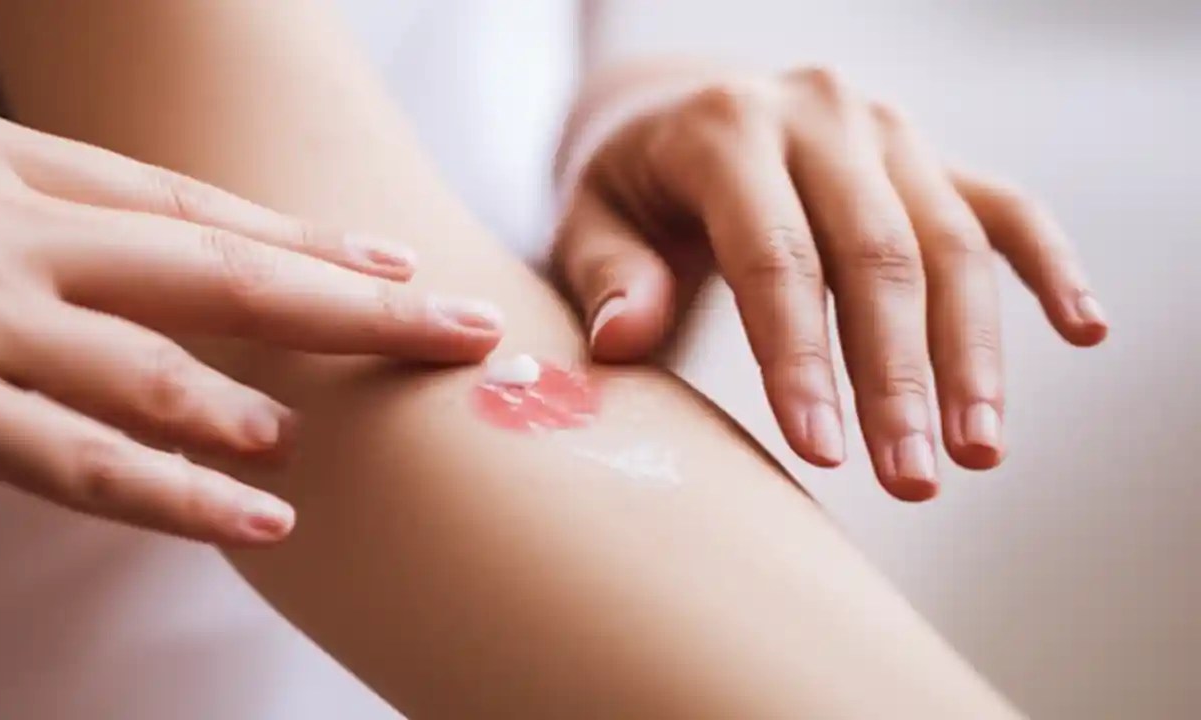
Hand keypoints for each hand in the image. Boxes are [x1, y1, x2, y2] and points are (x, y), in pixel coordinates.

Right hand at [0, 103, 503, 542]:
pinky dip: (178, 497)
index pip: (187, 205)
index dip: (303, 238)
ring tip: (325, 437)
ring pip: (154, 366)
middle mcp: (6, 227)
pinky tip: (262, 520)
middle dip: (352, 303)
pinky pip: (75, 461)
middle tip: (460, 328)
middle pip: (215, 266)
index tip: (399, 261)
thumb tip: (138, 270)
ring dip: (257, 403)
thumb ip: (33, 221)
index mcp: (8, 165)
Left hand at [552, 64, 1106, 500]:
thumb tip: (622, 339)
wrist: (685, 113)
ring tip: (978, 450)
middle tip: (912, 480)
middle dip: (897, 378)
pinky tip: (1082, 330)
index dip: (801, 358)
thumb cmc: (633, 185)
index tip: (822, 450)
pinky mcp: (930, 153)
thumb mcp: (592, 217)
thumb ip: (607, 273)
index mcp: (728, 128)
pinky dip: (1047, 266)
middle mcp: (821, 115)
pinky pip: (1003, 206)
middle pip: (877, 256)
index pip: (775, 256)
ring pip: (949, 244)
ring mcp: (886, 130)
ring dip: (972, 353)